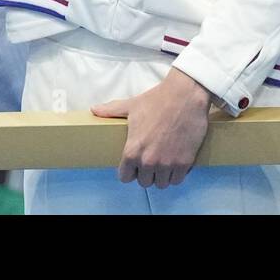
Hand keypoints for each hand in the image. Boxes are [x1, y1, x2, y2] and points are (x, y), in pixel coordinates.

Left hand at [91, 68, 211, 187]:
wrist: (185, 95)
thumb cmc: (157, 99)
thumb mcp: (131, 106)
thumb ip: (111, 110)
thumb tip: (94, 109)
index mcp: (132, 151)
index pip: (125, 177)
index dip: (129, 171)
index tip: (134, 165)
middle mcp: (148, 161)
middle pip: (144, 182)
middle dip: (146, 173)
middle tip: (151, 161)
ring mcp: (167, 164)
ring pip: (161, 184)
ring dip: (162, 176)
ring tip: (163, 164)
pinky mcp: (184, 162)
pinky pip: (177, 180)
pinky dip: (176, 174)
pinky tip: (175, 163)